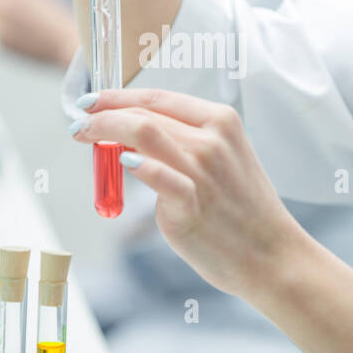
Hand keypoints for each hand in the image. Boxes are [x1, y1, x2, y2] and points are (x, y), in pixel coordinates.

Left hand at [70, 88, 311, 297]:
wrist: (272, 256)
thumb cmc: (243, 212)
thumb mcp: (224, 161)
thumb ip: (183, 145)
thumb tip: (130, 140)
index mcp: (221, 121)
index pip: (157, 97)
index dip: (117, 96)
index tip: (91, 102)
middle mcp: (212, 139)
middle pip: (144, 112)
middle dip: (102, 114)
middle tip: (79, 125)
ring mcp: (203, 169)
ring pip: (143, 132)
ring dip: (105, 131)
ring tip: (85, 139)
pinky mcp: (192, 202)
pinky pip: (156, 174)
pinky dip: (134, 165)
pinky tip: (120, 163)